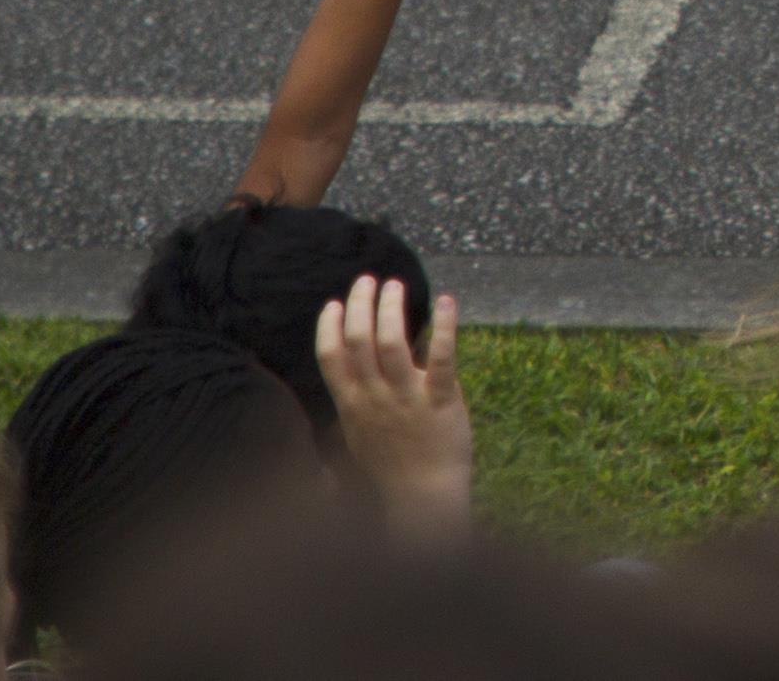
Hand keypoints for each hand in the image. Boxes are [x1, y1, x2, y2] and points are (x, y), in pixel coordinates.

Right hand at [316, 272, 473, 528]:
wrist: (421, 499)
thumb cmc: (389, 470)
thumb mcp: (358, 437)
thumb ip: (354, 405)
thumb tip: (352, 375)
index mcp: (351, 406)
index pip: (331, 358)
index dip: (330, 326)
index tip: (334, 302)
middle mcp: (374, 398)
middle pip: (359, 341)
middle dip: (361, 305)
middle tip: (368, 280)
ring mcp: (407, 397)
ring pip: (392, 342)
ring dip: (392, 308)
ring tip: (395, 285)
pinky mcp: (442, 398)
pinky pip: (443, 355)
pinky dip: (445, 324)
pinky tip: (448, 300)